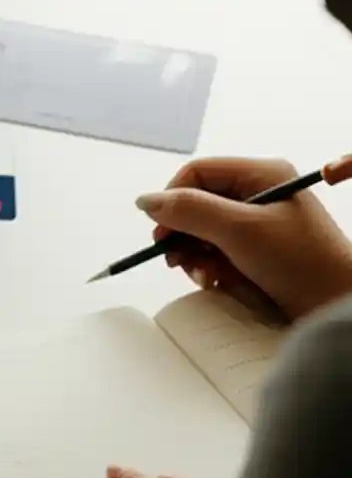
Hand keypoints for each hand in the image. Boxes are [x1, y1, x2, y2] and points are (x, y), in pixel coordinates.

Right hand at [136, 156, 351, 320]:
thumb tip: (144, 201)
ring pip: (202, 231)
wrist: (335, 304)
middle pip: (197, 203)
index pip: (196, 173)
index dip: (172, 199)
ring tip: (204, 275)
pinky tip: (216, 280)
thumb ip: (190, 211)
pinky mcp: (257, 250)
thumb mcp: (239, 231)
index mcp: (261, 174)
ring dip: (194, 254)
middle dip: (183, 233)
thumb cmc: (298, 261)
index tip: (161, 233)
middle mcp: (258, 193)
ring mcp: (258, 223)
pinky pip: (216, 251)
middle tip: (175, 259)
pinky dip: (209, 266)